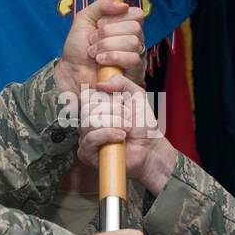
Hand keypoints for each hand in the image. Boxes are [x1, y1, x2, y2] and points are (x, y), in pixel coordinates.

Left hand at [55, 0, 146, 96]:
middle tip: (93, 41)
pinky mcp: (134, 73)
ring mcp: (136, 56)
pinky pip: (133, 59)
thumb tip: (123, 5)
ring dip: (107, 46)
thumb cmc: (78, 48)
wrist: (70, 71)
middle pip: (134, 27)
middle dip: (107, 33)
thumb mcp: (84, 19)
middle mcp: (134, 39)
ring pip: (133, 42)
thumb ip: (101, 5)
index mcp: (125, 26)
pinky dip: (113, 57)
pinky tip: (101, 62)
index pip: (136, 14)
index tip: (99, 25)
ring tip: (94, 53)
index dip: (117, 17)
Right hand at [77, 72, 177, 194]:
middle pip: (87, 108)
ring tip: (126, 129)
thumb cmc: (142, 124)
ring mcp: (85, 137)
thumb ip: (121, 82)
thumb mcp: (137, 95)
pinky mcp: (86, 153)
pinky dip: (108, 135)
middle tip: (127, 118)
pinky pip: (90, 138)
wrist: (149, 148)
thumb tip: (100, 84)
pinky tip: (121, 137)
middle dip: (113, 111)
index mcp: (95, 107)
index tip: (121, 103)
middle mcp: (86, 121)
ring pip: (89, 122)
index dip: (105, 97)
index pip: (86, 95)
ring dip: (114, 123)